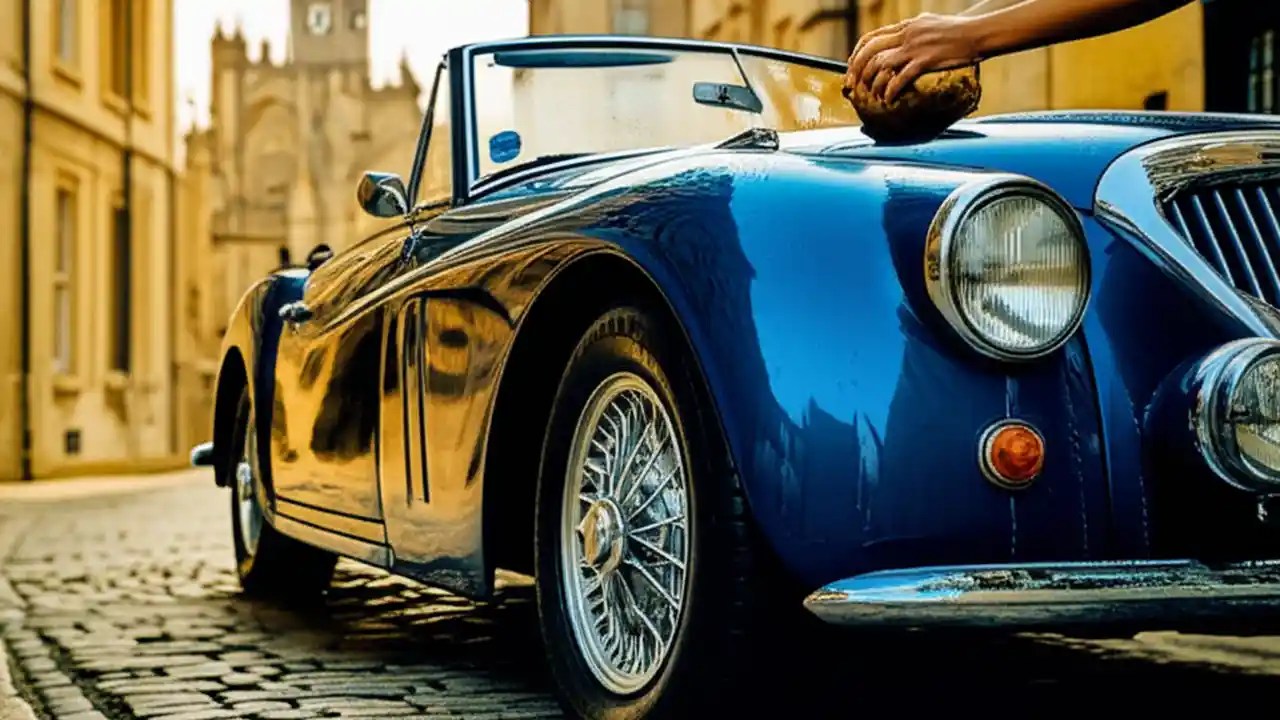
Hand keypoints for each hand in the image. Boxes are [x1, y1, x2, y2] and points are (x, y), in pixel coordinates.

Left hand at [844, 13, 982, 103]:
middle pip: (870, 52)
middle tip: (853, 86)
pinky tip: (888, 99)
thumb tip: (898, 43)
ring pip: (881, 65)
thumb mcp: (928, 25)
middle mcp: (907, 34)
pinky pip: (900, 78)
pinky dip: (890, 90)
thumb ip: (911, 32)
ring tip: (873, 95)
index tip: (851, 68)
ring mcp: (916, 47)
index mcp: (905, 26)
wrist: (977, 33)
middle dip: (857, 70)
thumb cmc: (956, 31)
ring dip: (873, 83)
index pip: (871, 38)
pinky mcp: (926, 61)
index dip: (856, 54)